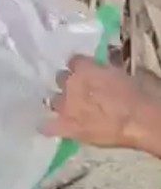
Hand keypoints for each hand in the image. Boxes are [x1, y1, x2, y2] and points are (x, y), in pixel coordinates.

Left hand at [41, 56, 160, 152]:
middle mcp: (69, 83)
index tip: (86, 72)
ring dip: (61, 102)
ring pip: (53, 100)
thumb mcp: (121, 71)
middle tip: (82, 92)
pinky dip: (48, 126)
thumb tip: (105, 71)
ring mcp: (65, 105)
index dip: (80, 67)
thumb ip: (105, 69)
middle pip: (60, 78)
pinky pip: (48, 127)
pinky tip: (50, 126)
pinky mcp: (66, 127)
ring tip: (71, 110)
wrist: (139, 120)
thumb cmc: (137, 93)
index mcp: (82, 66)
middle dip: (69, 84)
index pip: (73, 61)